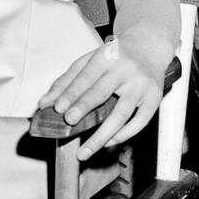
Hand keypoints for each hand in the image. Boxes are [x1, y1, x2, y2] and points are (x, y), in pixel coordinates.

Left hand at [37, 33, 168, 158]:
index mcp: (106, 57)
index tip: (58, 108)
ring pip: (121, 114)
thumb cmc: (115, 57)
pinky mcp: (154, 99)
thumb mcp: (89, 61)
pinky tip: (108, 143)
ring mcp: (141, 86)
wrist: (149, 46)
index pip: (86, 77)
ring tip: (84, 151)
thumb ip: (66, 81)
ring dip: (102, 135)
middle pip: (102, 92)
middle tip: (70, 121)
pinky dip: (123, 135)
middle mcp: (125, 70)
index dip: (71, 93)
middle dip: (85, 107)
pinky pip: (139, 122)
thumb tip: (44, 103)